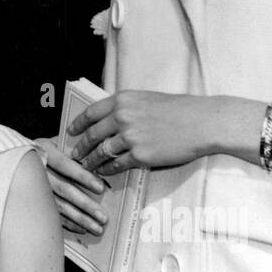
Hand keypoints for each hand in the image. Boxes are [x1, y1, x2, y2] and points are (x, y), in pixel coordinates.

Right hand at [33, 137, 107, 236]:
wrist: (12, 156)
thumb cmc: (42, 148)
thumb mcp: (54, 142)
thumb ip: (71, 149)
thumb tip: (97, 159)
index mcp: (41, 149)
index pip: (64, 164)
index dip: (82, 176)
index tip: (100, 188)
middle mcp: (35, 169)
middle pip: (62, 188)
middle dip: (85, 204)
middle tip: (103, 216)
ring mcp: (31, 187)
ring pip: (57, 205)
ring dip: (78, 218)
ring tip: (97, 228)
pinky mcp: (31, 201)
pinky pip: (50, 214)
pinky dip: (67, 223)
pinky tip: (81, 228)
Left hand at [70, 91, 212, 174]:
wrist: (201, 122)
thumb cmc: (179, 109)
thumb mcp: (147, 99)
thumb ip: (127, 108)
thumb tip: (110, 118)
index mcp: (123, 100)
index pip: (91, 113)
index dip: (77, 124)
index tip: (70, 131)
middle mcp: (123, 117)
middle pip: (92, 135)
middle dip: (80, 146)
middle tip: (74, 154)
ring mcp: (131, 137)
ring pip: (101, 152)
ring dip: (91, 161)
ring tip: (85, 166)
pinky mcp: (141, 156)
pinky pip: (117, 164)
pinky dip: (107, 170)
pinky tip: (104, 172)